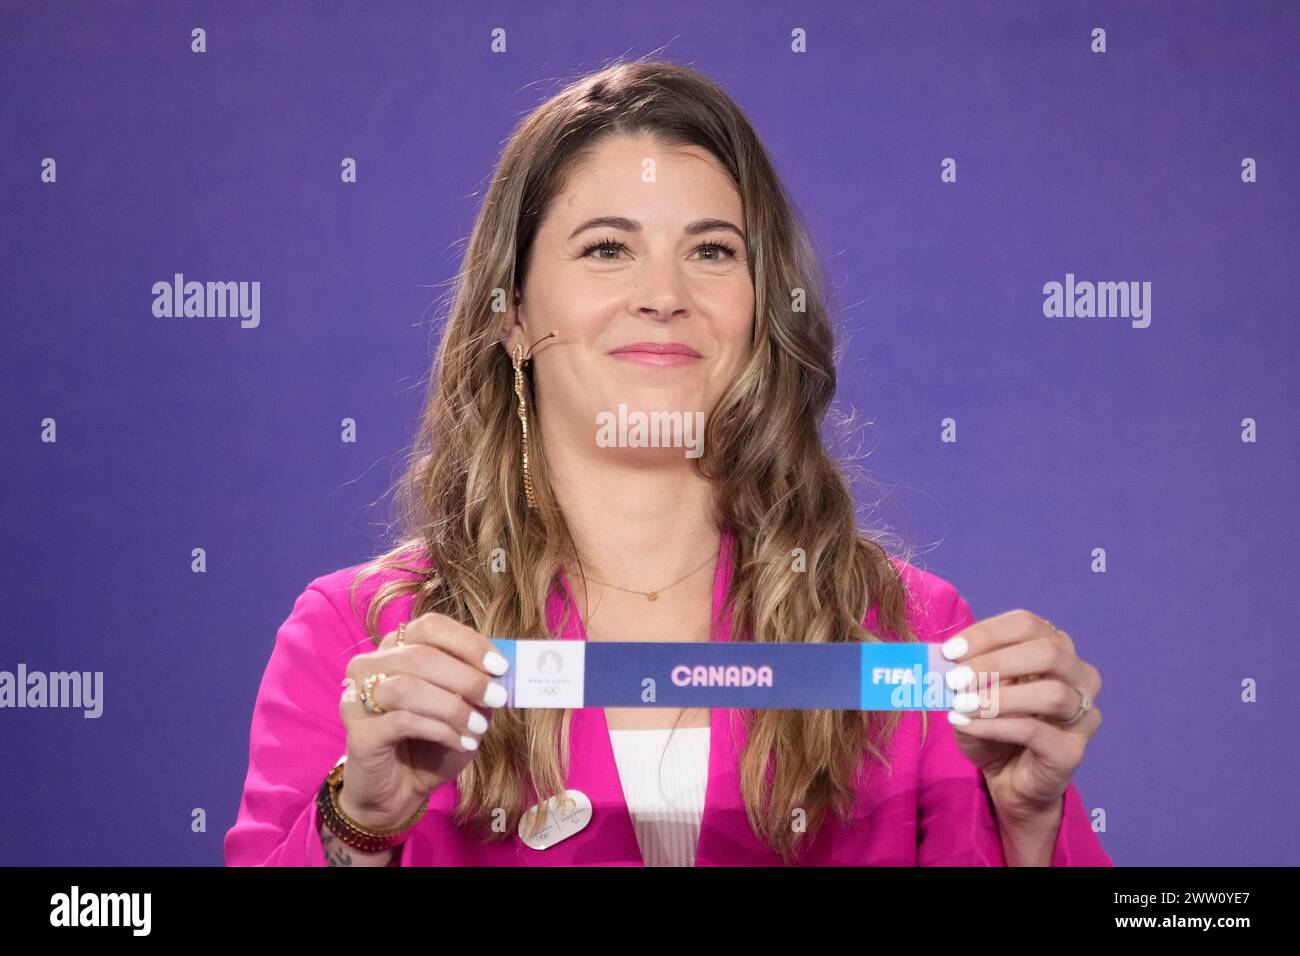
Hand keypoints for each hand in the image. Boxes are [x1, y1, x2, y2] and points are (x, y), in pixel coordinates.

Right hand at [335, 612, 510, 830]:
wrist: (399, 791)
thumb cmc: (432, 743)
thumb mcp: (463, 709)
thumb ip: (477, 686)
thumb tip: (501, 673)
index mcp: (397, 649)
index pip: (430, 627)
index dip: (467, 643)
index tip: (500, 667)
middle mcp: (370, 666)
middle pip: (421, 655)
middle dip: (467, 677)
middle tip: (498, 699)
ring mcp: (358, 698)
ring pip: (408, 687)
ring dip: (453, 707)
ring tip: (479, 728)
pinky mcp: (358, 733)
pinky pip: (402, 721)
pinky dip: (440, 731)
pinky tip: (462, 744)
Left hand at [940, 609, 1101, 823]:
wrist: (1010, 778)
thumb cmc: (995, 724)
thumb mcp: (975, 691)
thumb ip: (965, 671)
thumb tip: (941, 658)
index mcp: (1056, 649)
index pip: (1027, 625)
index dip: (987, 634)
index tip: (950, 650)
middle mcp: (1079, 676)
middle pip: (1047, 652)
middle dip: (995, 663)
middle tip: (955, 678)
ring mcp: (1084, 715)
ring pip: (1051, 694)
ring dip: (997, 698)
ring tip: (959, 704)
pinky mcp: (1073, 751)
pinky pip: (1035, 732)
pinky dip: (993, 725)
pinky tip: (965, 724)